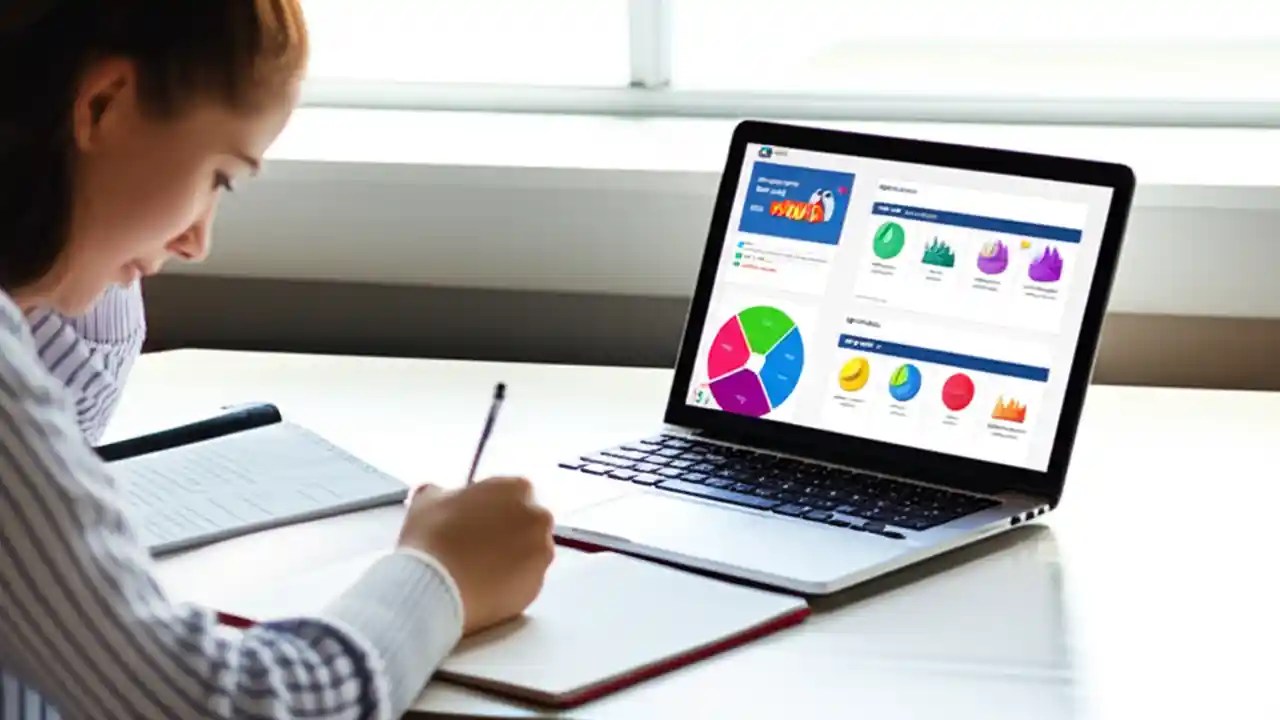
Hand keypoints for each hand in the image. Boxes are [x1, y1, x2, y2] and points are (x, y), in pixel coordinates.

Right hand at [398, 477, 554, 634]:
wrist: (435, 587)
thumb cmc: (432, 536)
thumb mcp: (428, 501)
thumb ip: (443, 494)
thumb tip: (440, 496)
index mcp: (517, 488)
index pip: (510, 494)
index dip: (490, 509)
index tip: (474, 522)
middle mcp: (538, 517)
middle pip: (525, 523)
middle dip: (507, 533)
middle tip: (477, 548)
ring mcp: (542, 553)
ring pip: (529, 554)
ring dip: (511, 559)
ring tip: (479, 572)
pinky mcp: (538, 586)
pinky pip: (524, 582)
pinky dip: (510, 585)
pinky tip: (484, 589)